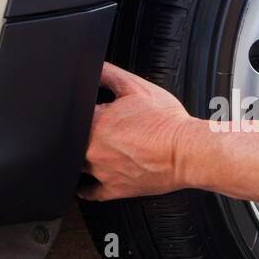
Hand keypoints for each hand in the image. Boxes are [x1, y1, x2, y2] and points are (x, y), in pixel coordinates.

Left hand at [79, 63, 196, 201]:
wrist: (187, 152)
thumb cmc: (167, 123)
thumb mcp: (137, 88)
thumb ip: (110, 74)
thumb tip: (94, 66)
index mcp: (94, 122)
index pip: (72, 114)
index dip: (78, 111)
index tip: (88, 111)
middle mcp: (91, 148)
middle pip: (70, 142)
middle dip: (79, 134)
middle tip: (97, 130)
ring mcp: (101, 171)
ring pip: (76, 166)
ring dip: (79, 159)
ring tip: (90, 151)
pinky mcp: (114, 189)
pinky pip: (90, 192)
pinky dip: (84, 190)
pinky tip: (83, 185)